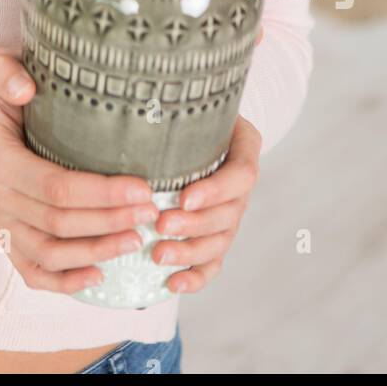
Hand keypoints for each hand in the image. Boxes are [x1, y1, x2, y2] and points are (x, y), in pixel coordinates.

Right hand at [0, 49, 162, 295]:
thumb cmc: (1, 94)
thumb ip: (6, 73)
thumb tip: (26, 89)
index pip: (54, 187)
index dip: (101, 193)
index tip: (143, 188)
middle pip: (58, 223)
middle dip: (110, 221)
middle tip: (152, 213)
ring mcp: (0, 223)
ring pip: (49, 253)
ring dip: (96, 252)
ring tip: (136, 241)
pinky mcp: (7, 240)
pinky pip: (32, 272)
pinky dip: (65, 282)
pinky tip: (100, 276)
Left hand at [150, 110, 261, 292]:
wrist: (180, 122)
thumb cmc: (177, 107)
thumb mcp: (182, 101)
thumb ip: (173, 107)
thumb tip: (142, 109)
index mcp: (244, 145)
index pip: (242, 174)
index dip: (215, 191)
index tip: (184, 198)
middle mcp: (241, 183)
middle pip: (231, 212)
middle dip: (195, 224)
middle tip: (161, 225)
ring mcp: (231, 211)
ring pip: (220, 241)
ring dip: (190, 252)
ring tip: (159, 255)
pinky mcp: (216, 235)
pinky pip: (214, 261)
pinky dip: (195, 276)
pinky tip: (172, 283)